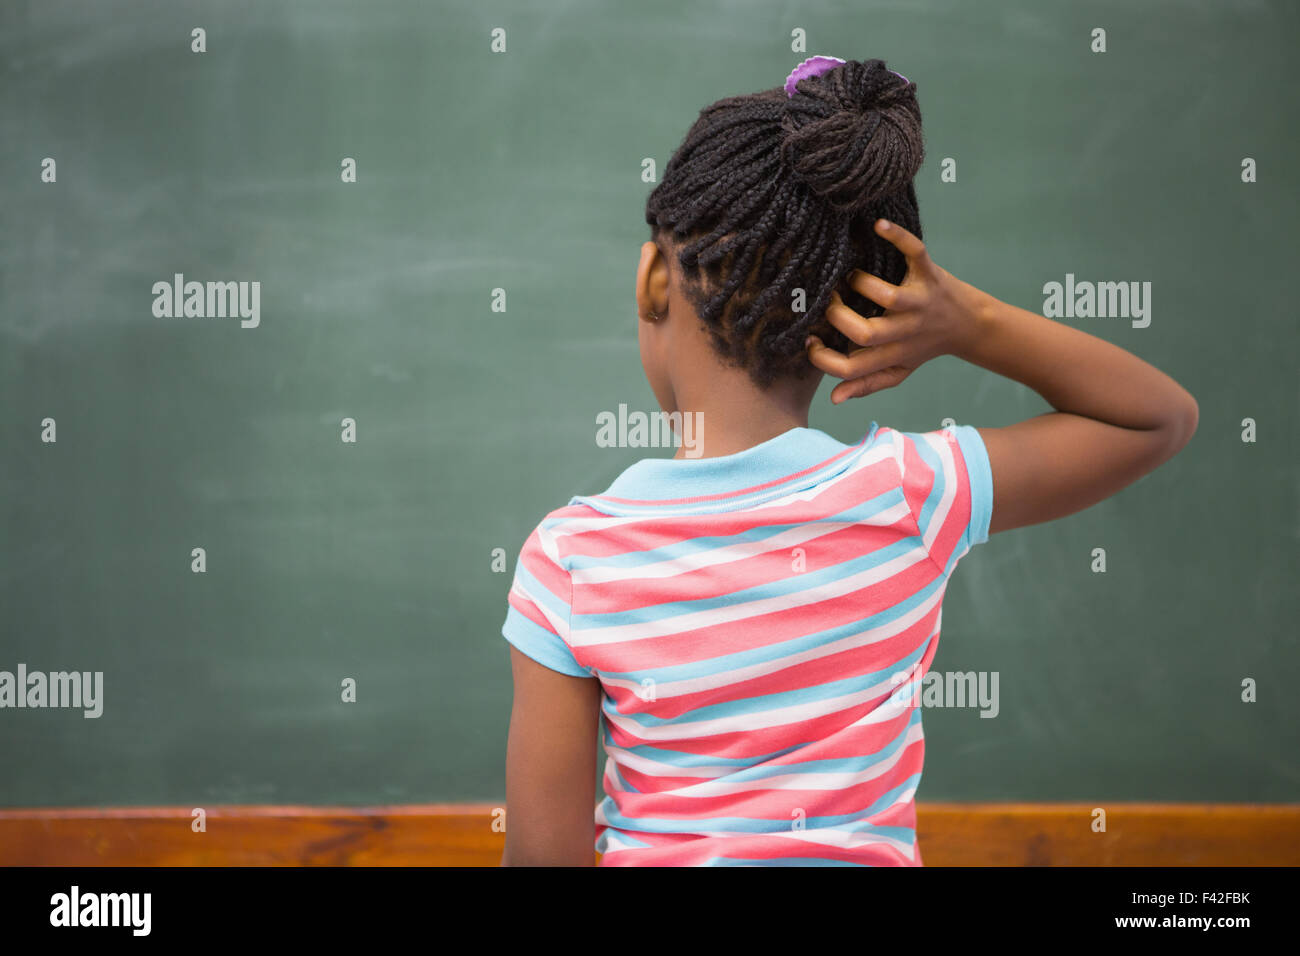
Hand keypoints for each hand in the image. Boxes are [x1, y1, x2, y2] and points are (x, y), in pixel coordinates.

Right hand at [805, 219, 986, 403]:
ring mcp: (919, 301)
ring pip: (887, 297)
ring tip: (851, 279)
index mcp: (893, 356)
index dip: (825, 359)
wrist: (972, 324)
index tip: (812, 342)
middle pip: (866, 334)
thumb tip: (832, 399)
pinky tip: (878, 226)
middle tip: (830, 304)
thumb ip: (866, 384)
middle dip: (838, 318)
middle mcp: (906, 331)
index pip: (852, 367)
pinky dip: (898, 237)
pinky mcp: (930, 274)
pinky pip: (914, 253)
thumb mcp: (898, 371)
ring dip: (860, 284)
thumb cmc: (924, 346)